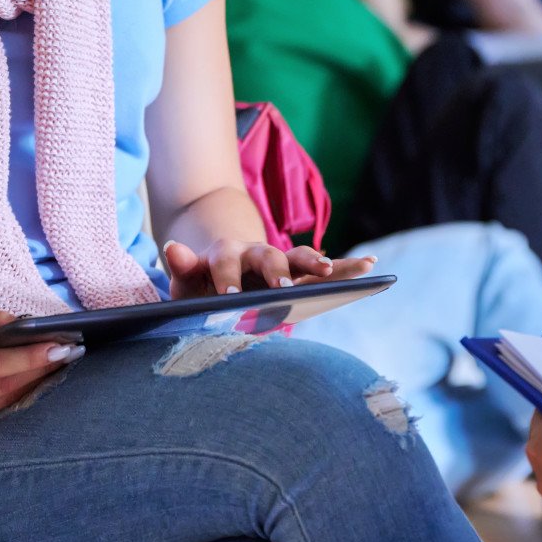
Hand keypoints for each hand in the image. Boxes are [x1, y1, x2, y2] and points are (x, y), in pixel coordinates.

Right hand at [0, 306, 80, 439]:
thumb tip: (24, 322)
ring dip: (31, 385)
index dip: (32, 358)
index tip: (63, 345)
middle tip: (71, 350)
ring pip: (1, 404)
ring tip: (58, 362)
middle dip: (41, 370)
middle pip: (4, 389)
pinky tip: (27, 380)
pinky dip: (10, 396)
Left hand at [161, 238, 369, 298]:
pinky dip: (345, 267)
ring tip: (333, 270)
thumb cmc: (201, 283)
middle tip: (282, 288)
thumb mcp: (186, 280)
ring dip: (318, 263)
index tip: (229, 294)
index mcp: (226, 255)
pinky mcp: (298, 275)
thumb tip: (172, 247)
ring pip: (302, 257)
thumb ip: (182, 267)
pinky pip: (324, 270)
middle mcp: (256, 253)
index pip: (226, 262)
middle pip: (269, 256)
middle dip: (277, 271)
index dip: (228, 276)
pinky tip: (369, 265)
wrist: (221, 268)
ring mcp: (280, 263)